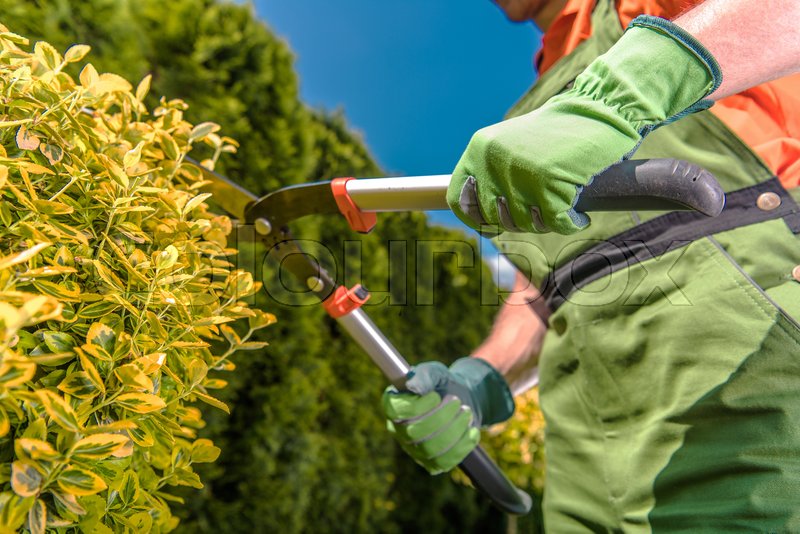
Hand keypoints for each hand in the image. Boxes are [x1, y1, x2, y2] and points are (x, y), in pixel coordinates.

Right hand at [382, 358, 513, 474]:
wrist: (463, 400)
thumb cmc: (443, 384)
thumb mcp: (436, 373)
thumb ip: (424, 375)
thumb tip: (411, 384)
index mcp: (395, 405)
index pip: (394, 411)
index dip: (415, 406)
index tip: (435, 396)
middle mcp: (399, 430)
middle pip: (413, 433)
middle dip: (441, 417)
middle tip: (457, 402)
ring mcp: (414, 450)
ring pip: (430, 449)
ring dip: (454, 429)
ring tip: (466, 412)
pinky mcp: (432, 463)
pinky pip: (445, 462)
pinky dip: (462, 445)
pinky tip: (472, 431)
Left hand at [447, 16, 721, 234]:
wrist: (600, 109)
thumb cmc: (558, 134)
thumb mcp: (510, 145)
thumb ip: (490, 174)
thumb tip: (479, 219)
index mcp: (480, 149)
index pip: (458, 198)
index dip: (475, 218)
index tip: (494, 225)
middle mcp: (495, 159)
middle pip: (496, 217)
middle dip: (521, 221)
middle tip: (544, 209)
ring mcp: (522, 172)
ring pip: (527, 223)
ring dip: (548, 221)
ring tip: (562, 203)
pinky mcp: (551, 183)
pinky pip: (557, 223)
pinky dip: (571, 223)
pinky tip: (578, 214)